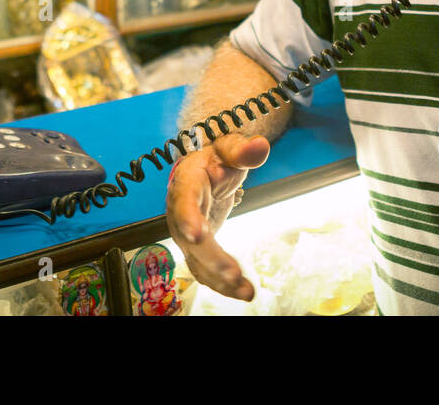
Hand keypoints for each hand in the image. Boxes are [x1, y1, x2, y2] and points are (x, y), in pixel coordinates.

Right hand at [165, 133, 269, 300]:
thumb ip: (243, 150)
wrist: (204, 170)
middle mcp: (179, 212)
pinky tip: (242, 292)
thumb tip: (259, 146)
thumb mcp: (230, 148)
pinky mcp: (196, 248)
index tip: (197, 234)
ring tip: (246, 291)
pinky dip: (222, 284)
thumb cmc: (216, 158)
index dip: (188, 218)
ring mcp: (185, 234)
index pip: (183, 200)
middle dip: (211, 258)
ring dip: (220, 279)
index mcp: (186, 183)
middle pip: (191, 239)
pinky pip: (205, 270)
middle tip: (233, 272)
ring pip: (198, 261)